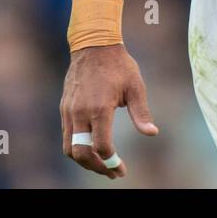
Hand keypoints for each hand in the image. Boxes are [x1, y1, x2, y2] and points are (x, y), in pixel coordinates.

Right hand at [60, 44, 158, 178]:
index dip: (112, 162)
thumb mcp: (136, 87)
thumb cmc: (119, 65)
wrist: (93, 45)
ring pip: (69, 147)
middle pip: (81, 153)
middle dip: (96, 168)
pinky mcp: (64, 108)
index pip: (102, 146)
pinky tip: (92, 147)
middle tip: (112, 172)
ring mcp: (69, 111)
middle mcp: (80, 112)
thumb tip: (152, 133)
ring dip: (84, 160)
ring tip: (102, 164)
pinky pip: (67, 135)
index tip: (122, 170)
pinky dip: (77, 147)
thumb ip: (142, 113)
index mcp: (99, 108)